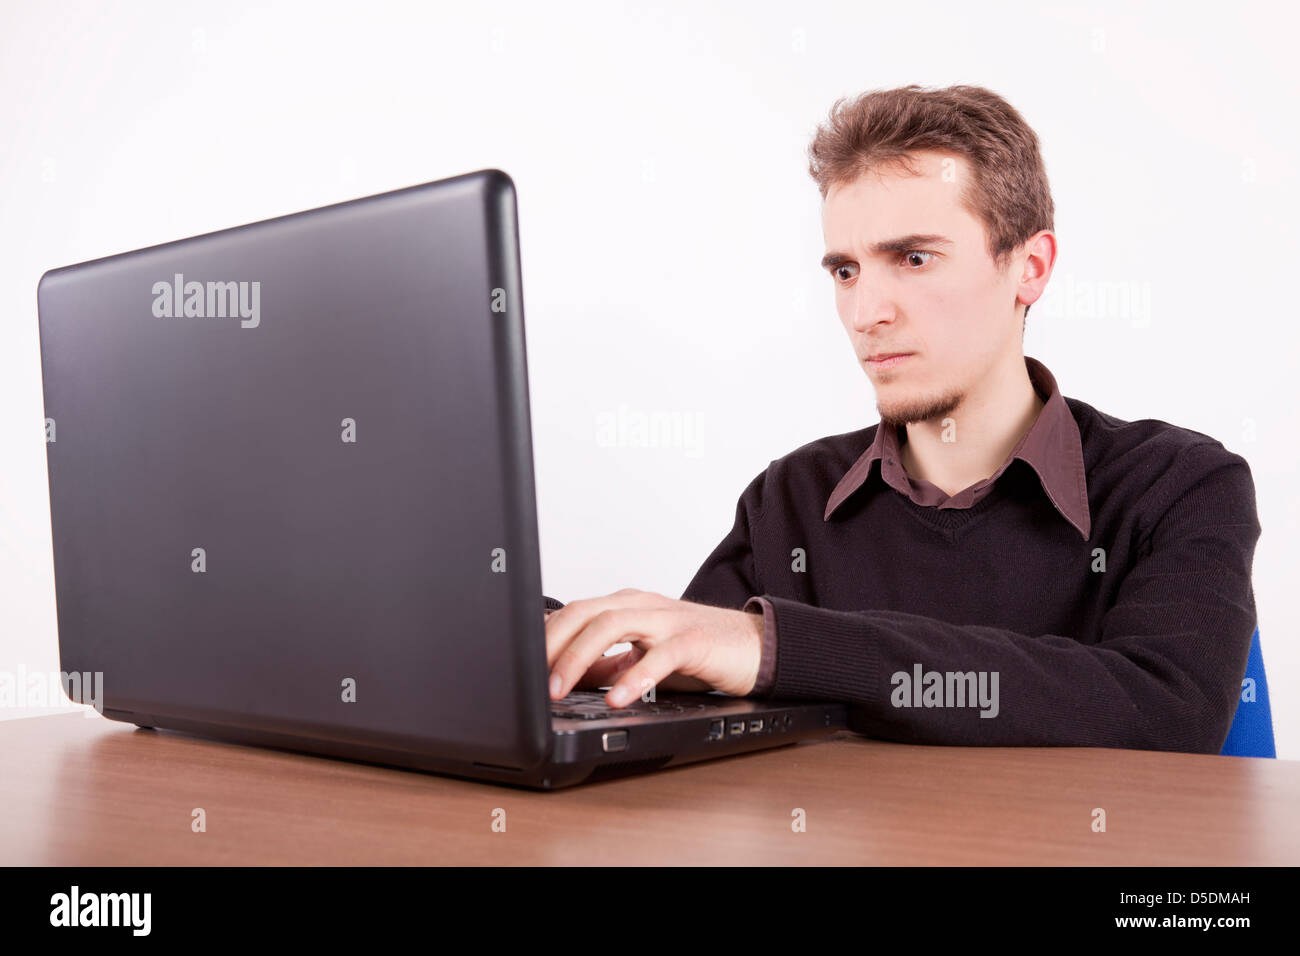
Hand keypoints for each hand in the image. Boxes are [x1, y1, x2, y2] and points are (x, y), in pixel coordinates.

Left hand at [544, 588, 762, 705]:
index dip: (541, 637)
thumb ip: (605, 663)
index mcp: (625, 606)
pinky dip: (634, 677)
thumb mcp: (641, 657)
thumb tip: (560, 677)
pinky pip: (659, 655)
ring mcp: (668, 620)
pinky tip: (617, 698)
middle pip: (584, 612)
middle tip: (530, 680)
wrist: (756, 646)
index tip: (517, 666)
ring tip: (558, 689)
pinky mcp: (694, 640)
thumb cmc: (699, 651)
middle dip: (551, 645)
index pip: (572, 612)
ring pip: (612, 624)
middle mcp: (642, 606)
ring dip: (578, 657)